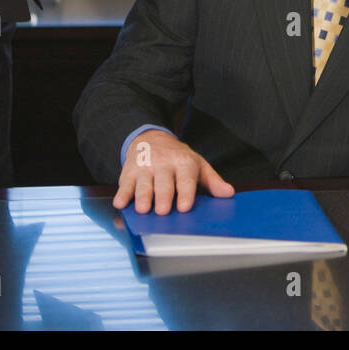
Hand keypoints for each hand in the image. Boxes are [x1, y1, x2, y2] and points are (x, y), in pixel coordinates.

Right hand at [113, 129, 234, 213]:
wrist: (151, 138)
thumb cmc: (178, 158)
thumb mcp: (198, 164)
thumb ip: (212, 181)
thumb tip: (228, 193)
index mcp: (183, 163)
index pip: (185, 179)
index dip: (185, 193)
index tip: (184, 207)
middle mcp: (163, 164)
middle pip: (163, 184)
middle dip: (162, 197)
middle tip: (162, 211)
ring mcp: (145, 167)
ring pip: (143, 184)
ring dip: (142, 197)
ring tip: (143, 209)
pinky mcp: (129, 171)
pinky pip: (125, 184)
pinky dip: (122, 194)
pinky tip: (120, 203)